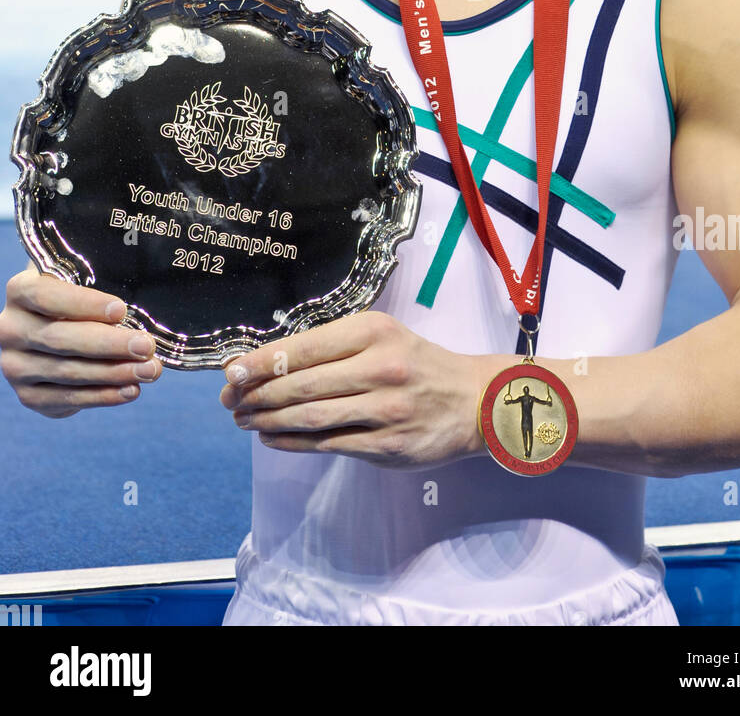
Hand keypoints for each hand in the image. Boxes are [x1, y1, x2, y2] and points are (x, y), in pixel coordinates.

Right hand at [0, 266, 163, 417]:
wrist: (48, 330)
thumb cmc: (74, 299)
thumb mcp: (78, 279)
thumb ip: (96, 276)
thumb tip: (144, 283)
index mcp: (20, 292)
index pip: (47, 297)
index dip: (84, 305)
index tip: (121, 311)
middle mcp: (10, 329)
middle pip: (61, 339)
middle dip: (109, 345)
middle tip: (146, 346)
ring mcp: (16, 366)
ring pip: (67, 373)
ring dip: (114, 374)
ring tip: (149, 370)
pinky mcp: (29, 395)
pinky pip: (68, 398)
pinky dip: (103, 396)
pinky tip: (130, 390)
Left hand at [219, 310, 508, 468]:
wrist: (473, 400)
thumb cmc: (415, 364)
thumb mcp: (381, 338)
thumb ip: (331, 348)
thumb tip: (266, 363)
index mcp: (373, 331)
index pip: (303, 347)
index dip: (261, 362)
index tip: (231, 373)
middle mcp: (380, 366)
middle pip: (301, 384)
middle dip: (256, 394)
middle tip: (229, 401)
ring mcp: (386, 408)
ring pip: (311, 416)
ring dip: (268, 421)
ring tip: (244, 420)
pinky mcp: (389, 445)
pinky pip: (329, 444)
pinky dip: (294, 442)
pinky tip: (273, 439)